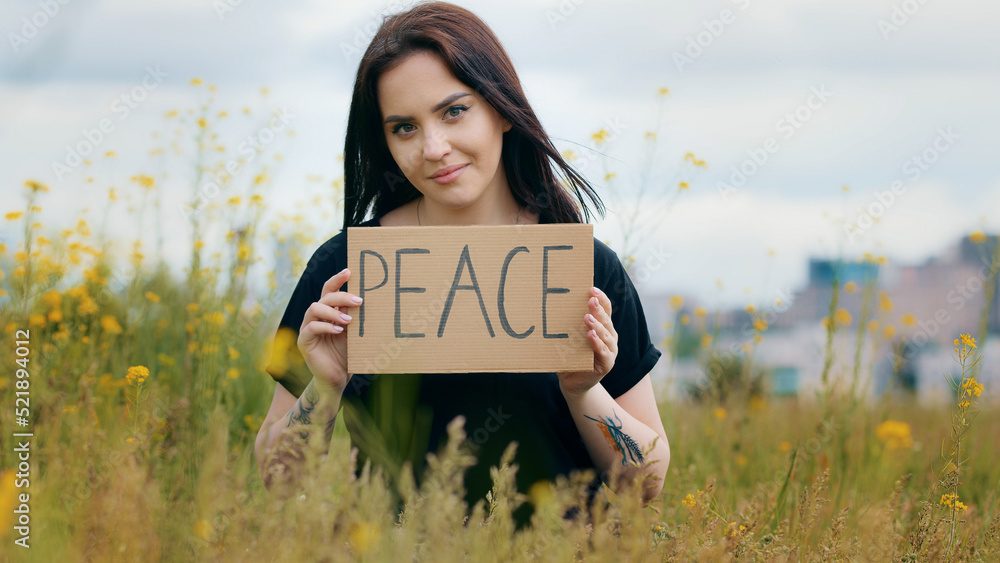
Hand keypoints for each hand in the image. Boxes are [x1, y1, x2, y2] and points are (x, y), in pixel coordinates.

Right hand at [297, 268, 361, 392]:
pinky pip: (311, 328)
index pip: (329, 290)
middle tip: (359, 301)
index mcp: (328, 311)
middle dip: (341, 296)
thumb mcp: (354, 332)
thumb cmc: (348, 354)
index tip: (350, 271)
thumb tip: (367, 299)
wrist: (338, 377)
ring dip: (333, 311)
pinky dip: (325, 326)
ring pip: (314, 308)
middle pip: (324, 297)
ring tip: (348, 320)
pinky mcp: (304, 341)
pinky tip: (338, 331)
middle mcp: (316, 316)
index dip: (337, 279)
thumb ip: (355, 316)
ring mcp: (308, 328)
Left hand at [557, 287, 617, 396]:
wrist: (572, 381)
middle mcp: (610, 336)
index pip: (606, 309)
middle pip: (606, 320)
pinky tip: (591, 336)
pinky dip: (597, 343)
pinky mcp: (607, 364)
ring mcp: (610, 350)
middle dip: (599, 309)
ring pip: (607, 335)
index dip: (601, 298)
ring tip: (587, 318)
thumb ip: (565, 324)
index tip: (592, 289)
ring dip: (598, 325)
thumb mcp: (568, 337)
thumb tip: (546, 306)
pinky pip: (604, 352)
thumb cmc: (569, 356)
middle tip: (590, 300)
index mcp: (603, 327)